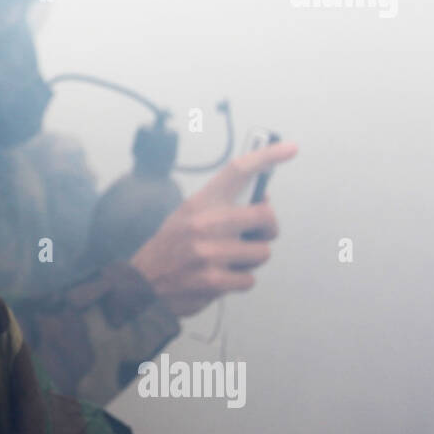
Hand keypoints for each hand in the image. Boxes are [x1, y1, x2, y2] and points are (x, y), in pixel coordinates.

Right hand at [129, 141, 297, 317]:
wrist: (142, 285)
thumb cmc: (172, 249)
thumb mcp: (189, 217)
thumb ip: (222, 208)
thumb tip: (262, 199)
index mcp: (200, 203)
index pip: (238, 171)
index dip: (267, 156)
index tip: (290, 149)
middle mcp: (205, 223)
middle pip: (265, 216)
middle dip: (268, 229)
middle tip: (256, 235)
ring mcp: (210, 252)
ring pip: (262, 252)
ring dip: (250, 260)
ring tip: (227, 262)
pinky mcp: (214, 280)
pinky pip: (250, 279)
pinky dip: (239, 281)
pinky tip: (219, 279)